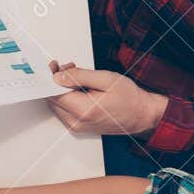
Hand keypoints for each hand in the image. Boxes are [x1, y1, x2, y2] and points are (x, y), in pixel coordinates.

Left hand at [46, 61, 168, 137]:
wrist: (142, 114)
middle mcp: (77, 122)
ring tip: (78, 78)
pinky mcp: (78, 127)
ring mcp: (77, 127)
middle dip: (57, 82)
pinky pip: (64, 110)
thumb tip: (58, 76)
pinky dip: (67, 98)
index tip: (55, 66)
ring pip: (57, 105)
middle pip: (53, 99)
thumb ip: (79, 76)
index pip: (53, 93)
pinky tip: (79, 89)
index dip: (52, 77)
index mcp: (83, 110)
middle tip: (70, 68)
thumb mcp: (106, 79)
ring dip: (62, 89)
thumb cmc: (129, 98)